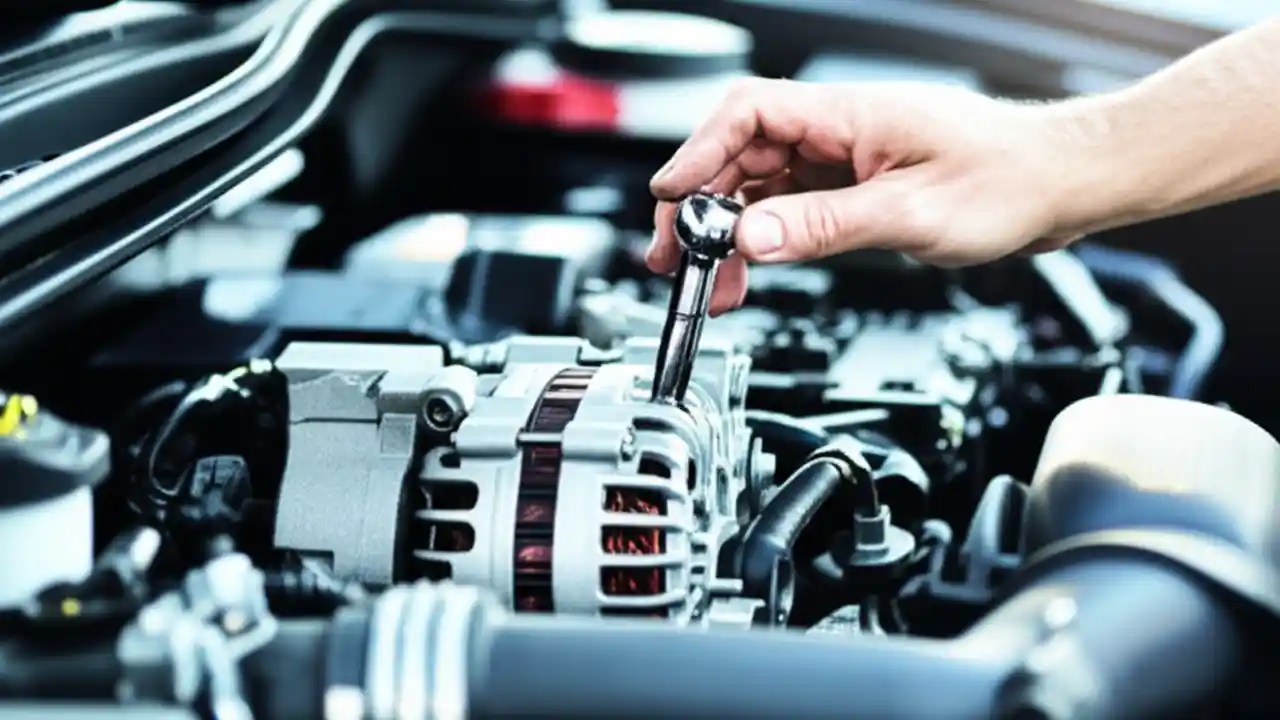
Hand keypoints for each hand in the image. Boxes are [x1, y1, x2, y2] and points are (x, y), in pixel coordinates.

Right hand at [646, 79, 1090, 313]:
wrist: (1059, 186)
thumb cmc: (1008, 180)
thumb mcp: (909, 213)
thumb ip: (823, 226)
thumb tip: (752, 237)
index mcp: (848, 116)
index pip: (747, 115)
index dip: (699, 153)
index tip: (671, 197)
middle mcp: (839, 131)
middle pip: (741, 154)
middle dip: (700, 205)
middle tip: (674, 256)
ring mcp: (845, 158)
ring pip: (760, 186)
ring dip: (728, 231)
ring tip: (707, 280)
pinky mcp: (855, 186)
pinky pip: (790, 207)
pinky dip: (764, 239)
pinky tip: (751, 269)